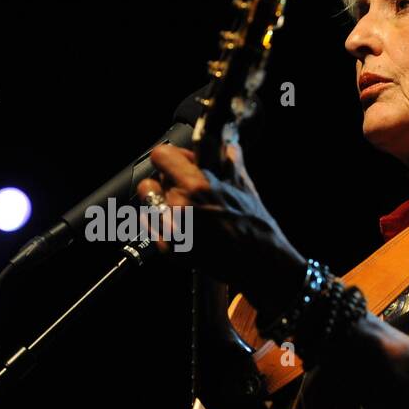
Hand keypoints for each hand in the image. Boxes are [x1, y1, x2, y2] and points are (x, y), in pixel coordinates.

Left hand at [137, 141, 306, 319]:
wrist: (258, 262)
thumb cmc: (254, 226)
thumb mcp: (244, 186)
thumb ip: (230, 161)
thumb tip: (227, 145)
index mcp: (197, 186)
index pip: (160, 156)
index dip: (170, 158)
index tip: (178, 163)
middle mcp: (179, 207)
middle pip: (154, 179)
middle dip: (168, 181)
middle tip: (186, 190)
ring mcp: (172, 230)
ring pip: (149, 203)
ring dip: (161, 202)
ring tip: (183, 209)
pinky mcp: (169, 250)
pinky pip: (150, 227)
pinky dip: (161, 224)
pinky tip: (182, 226)